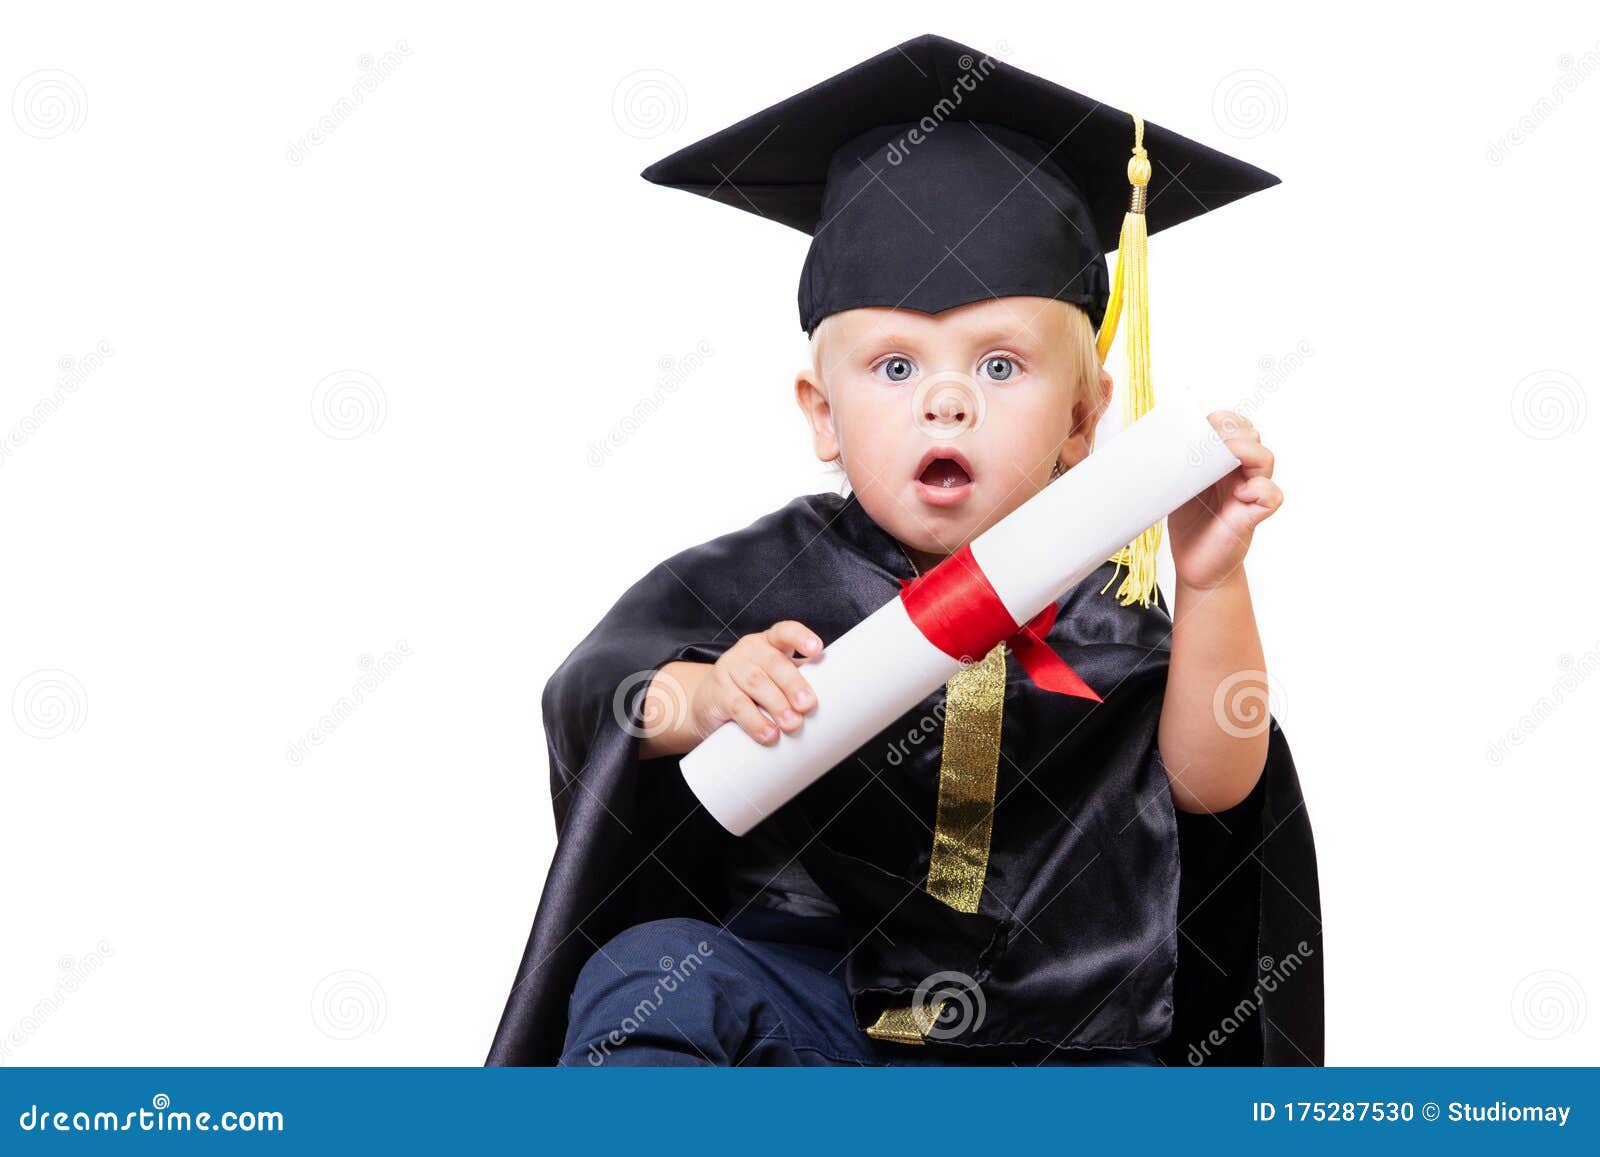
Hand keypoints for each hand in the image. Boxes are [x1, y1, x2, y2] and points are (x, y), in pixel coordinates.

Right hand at [690, 620, 821, 745]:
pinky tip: (768, 734)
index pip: (784, 632)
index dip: (801, 638)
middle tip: (808, 705)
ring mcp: (730, 668)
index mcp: (768, 642)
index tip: (817, 650)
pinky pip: (738, 705)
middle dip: (793, 684)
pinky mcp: (717, 691)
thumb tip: (834, 701)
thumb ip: (798, 682)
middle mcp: (749, 650)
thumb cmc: (752, 689)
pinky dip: (755, 721)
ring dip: (777, 704)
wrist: (708, 701)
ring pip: (756, 683)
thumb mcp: (775, 678)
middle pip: (773, 662)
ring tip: (792, 724)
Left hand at [1166, 410, 1282, 590]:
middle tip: (1208, 442)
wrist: (1193, 566)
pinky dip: (1260, 489)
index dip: (1223, 420)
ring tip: (1224, 460)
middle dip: (1231, 431)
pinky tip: (1240, 494)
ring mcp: (1249, 492)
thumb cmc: (1187, 524)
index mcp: (1222, 461)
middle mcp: (1240, 472)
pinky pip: (1272, 495)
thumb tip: (1148, 442)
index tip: (1202, 424)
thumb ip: (1173, 466)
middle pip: (1251, 435)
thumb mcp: (1174, 488)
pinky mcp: (1253, 516)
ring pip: (1265, 458)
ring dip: (1246, 452)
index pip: (1235, 426)